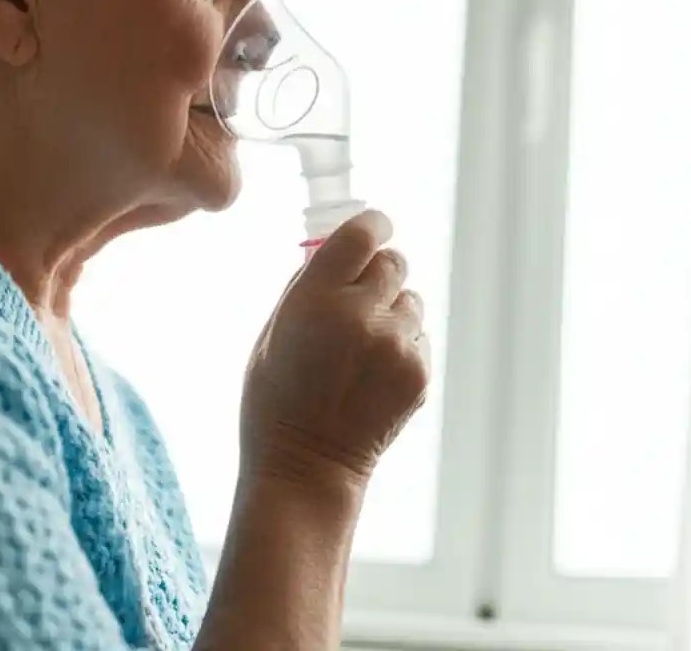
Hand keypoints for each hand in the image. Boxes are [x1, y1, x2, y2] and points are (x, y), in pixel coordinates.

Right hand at [239, 210, 430, 492]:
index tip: (376, 228)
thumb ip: (304, 287)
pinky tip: (374, 377)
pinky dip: (403, 348)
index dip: (373, 225)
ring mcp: (394, 346)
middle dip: (380, 273)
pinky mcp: (418, 373)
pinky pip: (419, 338)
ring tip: (364, 350)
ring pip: (411, 301)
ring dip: (393, 314)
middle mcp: (361, 315)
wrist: (306, 466)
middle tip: (362, 299)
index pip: (361, 234)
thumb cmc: (275, 399)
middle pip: (394, 262)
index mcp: (316, 299)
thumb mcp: (272, 333)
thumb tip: (334, 250)